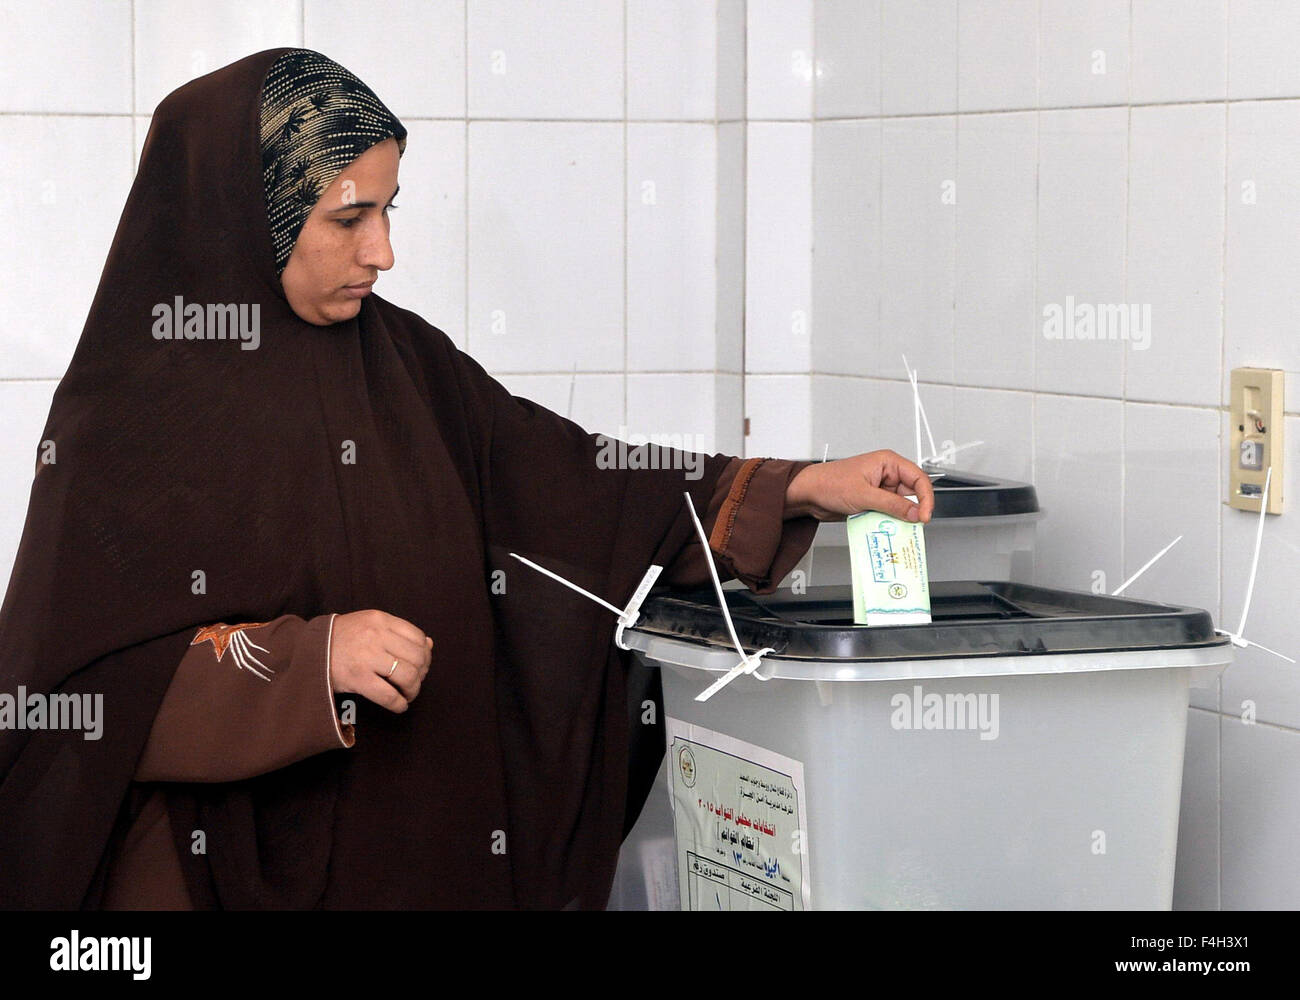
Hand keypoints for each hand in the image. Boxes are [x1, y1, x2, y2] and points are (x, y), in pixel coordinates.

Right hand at [329, 610, 432, 713]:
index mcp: (380, 619)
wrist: (310, 650)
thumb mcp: (370, 625)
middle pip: (417, 658)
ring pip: (407, 676)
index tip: (420, 665)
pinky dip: (399, 704)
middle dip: (421, 674)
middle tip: (413, 683)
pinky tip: (399, 705)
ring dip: (413, 690)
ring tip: (407, 695)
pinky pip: (389, 695)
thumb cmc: (343, 638)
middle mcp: (376, 635)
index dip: (425, 655)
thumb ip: (398, 632)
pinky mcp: (357, 678)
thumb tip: (429, 645)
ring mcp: (366, 657)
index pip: (418, 637)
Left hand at [784, 450, 935, 523]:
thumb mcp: (864, 495)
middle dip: (912, 511)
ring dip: (898, 518)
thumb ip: (892, 505)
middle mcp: (886, 475)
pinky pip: (888, 513)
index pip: (918, 478)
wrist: (808, 494)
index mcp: (888, 463)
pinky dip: (888, 522)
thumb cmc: (829, 483)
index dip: (926, 498)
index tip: (925, 515)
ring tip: (894, 527)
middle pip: (912, 494)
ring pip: (901, 507)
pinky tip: (883, 527)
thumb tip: (915, 513)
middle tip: (912, 526)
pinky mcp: (873, 502)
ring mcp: (880, 489)